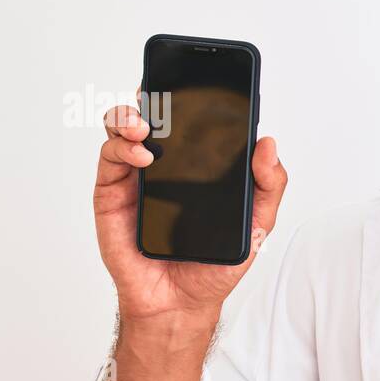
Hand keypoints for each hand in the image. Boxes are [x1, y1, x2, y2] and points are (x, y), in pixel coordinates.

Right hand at [95, 89, 287, 324]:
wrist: (181, 304)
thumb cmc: (214, 266)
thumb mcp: (258, 224)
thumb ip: (269, 186)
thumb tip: (268, 144)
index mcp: (197, 168)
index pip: (191, 122)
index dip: (190, 96)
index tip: (199, 76)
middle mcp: (164, 167)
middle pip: (152, 116)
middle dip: (155, 97)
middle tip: (166, 96)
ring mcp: (135, 178)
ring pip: (123, 129)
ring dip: (131, 117)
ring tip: (147, 126)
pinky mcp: (113, 196)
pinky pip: (110, 159)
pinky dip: (122, 148)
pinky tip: (143, 156)